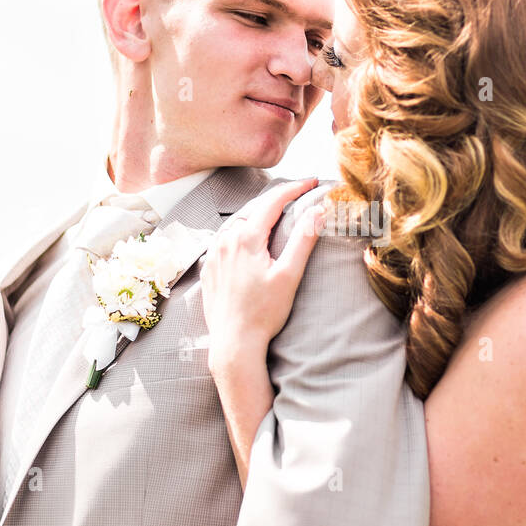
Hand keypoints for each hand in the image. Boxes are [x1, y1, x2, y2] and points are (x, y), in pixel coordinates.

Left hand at [202, 178, 325, 375]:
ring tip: (275, 213)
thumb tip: (318, 211)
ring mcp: (213, 254)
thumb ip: (303, 241)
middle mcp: (225, 241)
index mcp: (246, 239)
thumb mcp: (289, 276)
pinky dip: (240, 232)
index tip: (312, 182)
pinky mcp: (208, 268)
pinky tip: (249, 238)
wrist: (233, 343)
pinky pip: (224, 240)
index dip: (294, 188)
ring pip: (236, 223)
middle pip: (253, 209)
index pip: (273, 202)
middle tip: (298, 194)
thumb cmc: (263, 313)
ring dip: (257, 215)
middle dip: (276, 199)